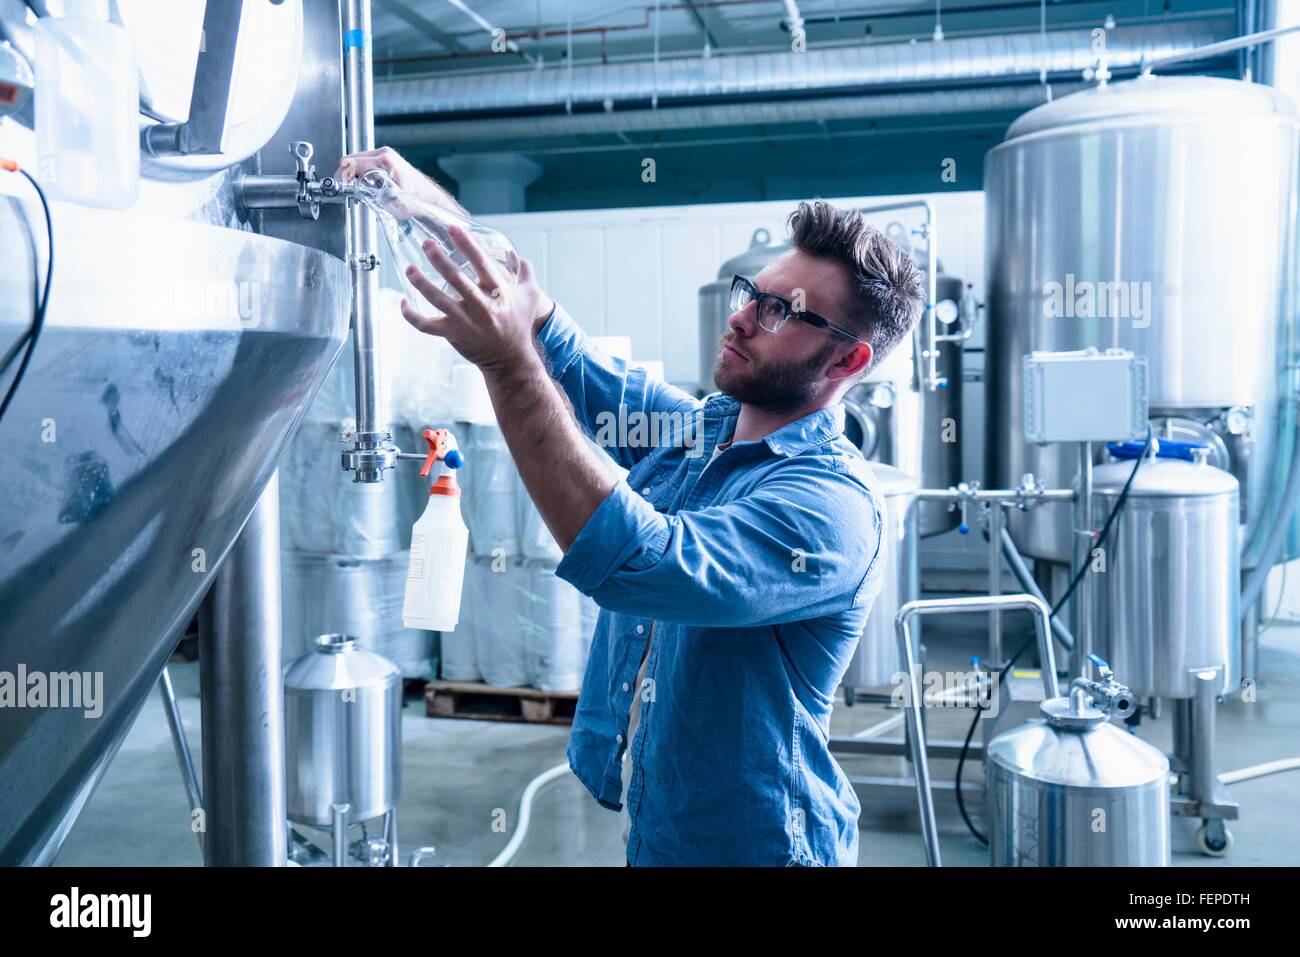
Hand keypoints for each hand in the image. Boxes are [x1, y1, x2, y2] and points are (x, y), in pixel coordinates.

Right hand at [333, 146, 467, 215]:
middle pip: (351, 159)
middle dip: (344, 175)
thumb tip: (358, 193)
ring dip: (351, 173)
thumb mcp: (394, 203)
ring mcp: (384, 154)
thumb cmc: (416, 200)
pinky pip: (364, 161)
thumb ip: (374, 196)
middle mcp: (384, 154)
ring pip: (356, 159)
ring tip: (355, 189)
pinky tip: (363, 184)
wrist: (428, 196)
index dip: (341, 176)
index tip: (339, 187)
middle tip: (346, 191)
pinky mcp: (385, 157)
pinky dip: (359, 171)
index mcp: (384, 161)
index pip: (351, 163)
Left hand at [400, 226, 555, 377]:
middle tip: (426, 244)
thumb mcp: (530, 297)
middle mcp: (481, 306)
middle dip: (439, 259)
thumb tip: (519, 256)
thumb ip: (526, 273)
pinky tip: (403, 302)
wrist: (510, 359)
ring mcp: (465, 321)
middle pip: (456, 279)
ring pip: (437, 300)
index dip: (466, 244)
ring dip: (421, 283)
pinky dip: (412, 315)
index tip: (453, 228)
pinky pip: (426, 325)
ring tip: (410, 268)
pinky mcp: (452, 334)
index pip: (481, 263)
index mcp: (499, 292)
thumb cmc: (518, 325)